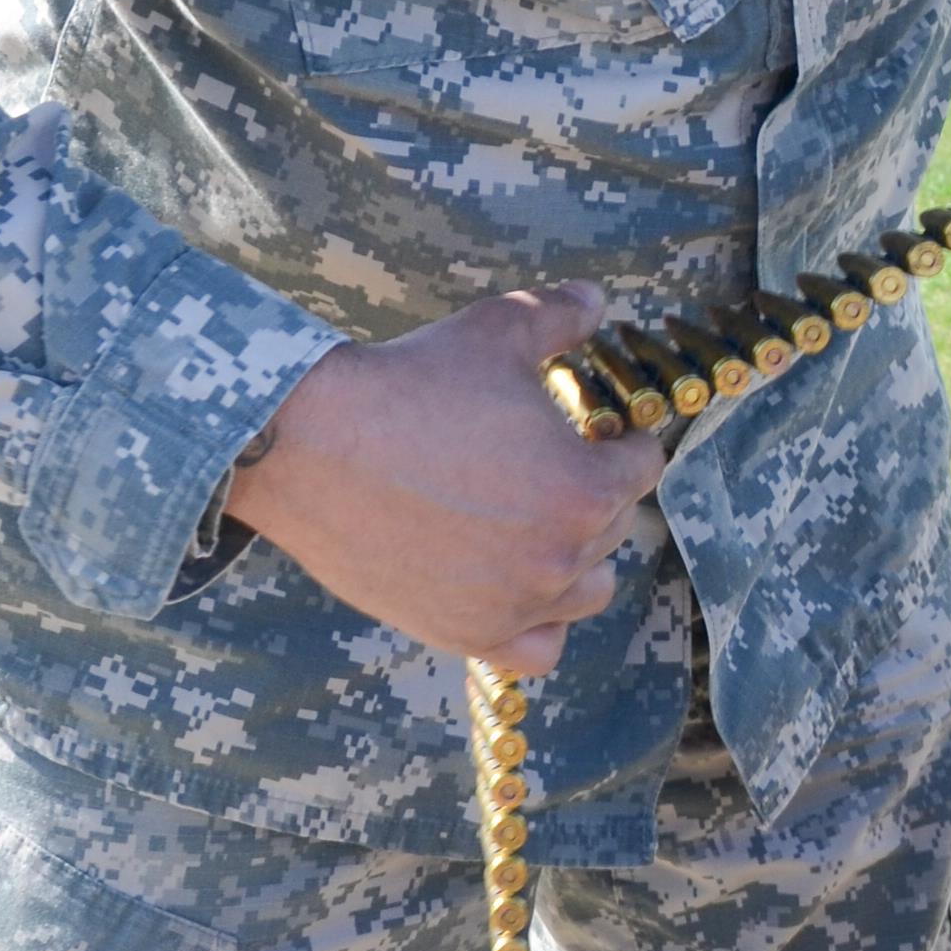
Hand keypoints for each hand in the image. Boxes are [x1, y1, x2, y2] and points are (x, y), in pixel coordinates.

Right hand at [235, 287, 675, 674]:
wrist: (309, 444)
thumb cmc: (409, 383)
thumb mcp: (495, 330)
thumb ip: (559, 315)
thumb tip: (596, 299)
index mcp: (585, 489)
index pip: (642, 467)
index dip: (622, 438)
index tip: (599, 428)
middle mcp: (561, 558)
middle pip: (614, 526)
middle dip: (593, 489)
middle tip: (550, 464)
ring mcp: (513, 604)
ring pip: (587, 593)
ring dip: (578, 558)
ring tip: (541, 526)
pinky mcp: (464, 632)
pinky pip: (536, 651)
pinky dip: (538, 624)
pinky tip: (518, 588)